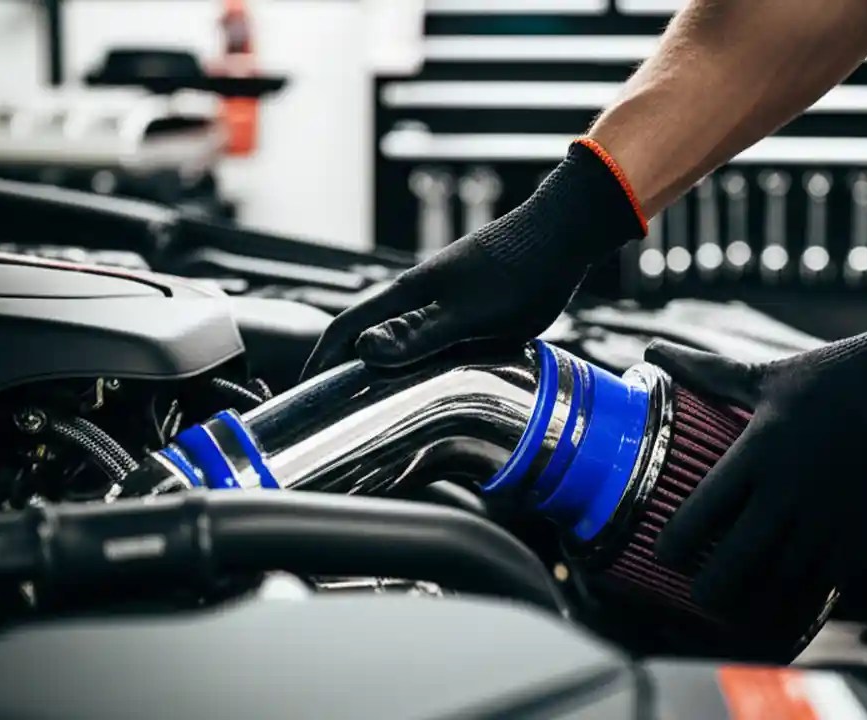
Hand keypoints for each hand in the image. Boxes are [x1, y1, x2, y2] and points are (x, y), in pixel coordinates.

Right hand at [302, 140, 645, 378]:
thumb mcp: (468, 314)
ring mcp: (442, 296)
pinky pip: (425, 335)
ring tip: (374, 399)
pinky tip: (429, 376)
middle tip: (333, 406)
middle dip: (343, 366)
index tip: (304, 392)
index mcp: (408, 295)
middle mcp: (418, 293)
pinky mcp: (467, 302)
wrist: (562, 235)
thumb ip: (418, 334)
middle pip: (365, 332)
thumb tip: (364, 352)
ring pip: (397, 334)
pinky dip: (413, 359)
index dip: (321, 361)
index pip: (346, 328)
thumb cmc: (521, 271)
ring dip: (379, 364)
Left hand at [648, 305, 866, 618]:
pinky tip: (781, 605)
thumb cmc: (827, 378)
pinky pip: (824, 581)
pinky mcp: (858, 527)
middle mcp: (787, 490)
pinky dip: (799, 600)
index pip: (702, 512)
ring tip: (732, 610)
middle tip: (696, 595)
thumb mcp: (760, 376)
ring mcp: (825, 514)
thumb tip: (652, 351)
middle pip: (736, 560)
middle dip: (709, 589)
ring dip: (752, 601)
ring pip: (780, 580)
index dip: (675, 544)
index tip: (663, 554)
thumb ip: (705, 373)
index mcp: (755, 452)